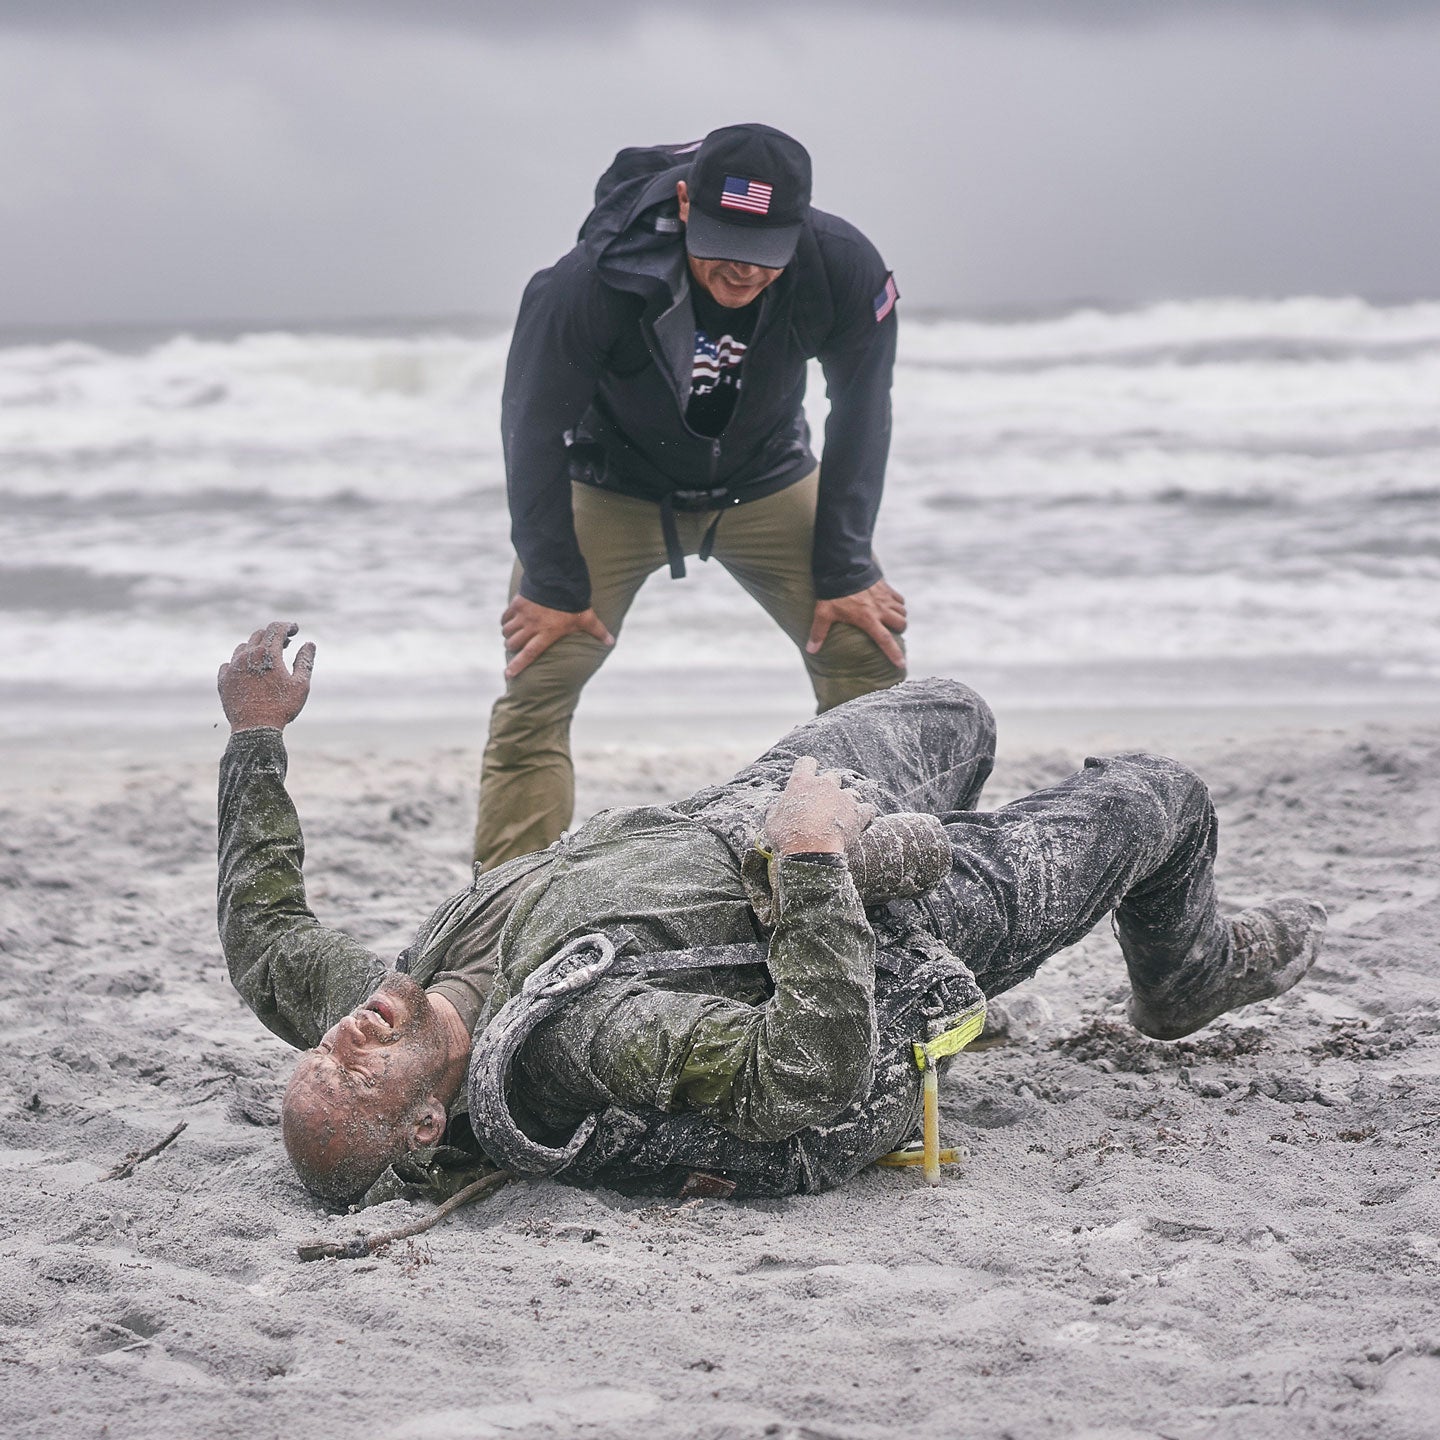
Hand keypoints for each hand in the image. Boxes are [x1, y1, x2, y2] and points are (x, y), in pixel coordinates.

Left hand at [217, 621, 315, 731]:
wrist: (255, 729)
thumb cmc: (281, 707)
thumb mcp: (301, 684)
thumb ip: (305, 661)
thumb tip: (309, 644)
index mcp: (268, 654)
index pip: (276, 629)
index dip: (287, 626)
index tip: (295, 629)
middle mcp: (247, 656)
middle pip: (259, 635)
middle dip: (274, 636)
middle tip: (286, 644)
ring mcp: (232, 667)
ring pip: (243, 647)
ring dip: (256, 647)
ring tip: (267, 657)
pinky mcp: (224, 680)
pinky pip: (229, 663)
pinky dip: (240, 662)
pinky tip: (248, 671)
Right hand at [501, 595, 614, 678]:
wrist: (559, 579)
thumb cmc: (573, 601)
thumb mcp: (587, 618)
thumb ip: (598, 631)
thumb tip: (612, 642)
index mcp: (547, 634)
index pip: (529, 654)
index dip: (518, 665)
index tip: (508, 675)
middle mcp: (532, 626)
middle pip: (514, 643)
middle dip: (512, 647)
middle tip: (515, 647)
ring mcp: (523, 615)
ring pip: (507, 631)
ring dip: (508, 635)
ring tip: (513, 634)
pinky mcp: (517, 603)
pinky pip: (505, 617)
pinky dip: (505, 621)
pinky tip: (509, 621)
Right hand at [762, 755, 876, 855]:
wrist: (811, 851)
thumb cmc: (787, 836)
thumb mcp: (771, 822)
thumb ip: (775, 810)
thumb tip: (775, 808)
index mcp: (801, 782)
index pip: (806, 763)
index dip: (807, 769)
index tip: (807, 779)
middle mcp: (824, 784)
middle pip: (831, 777)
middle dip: (829, 789)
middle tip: (823, 806)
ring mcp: (843, 797)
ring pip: (851, 792)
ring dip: (846, 802)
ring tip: (841, 818)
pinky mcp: (858, 813)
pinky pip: (868, 809)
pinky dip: (864, 815)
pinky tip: (859, 823)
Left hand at [806, 578, 906, 668]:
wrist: (842, 567)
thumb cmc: (833, 592)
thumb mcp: (823, 613)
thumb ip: (818, 632)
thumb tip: (811, 650)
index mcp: (868, 619)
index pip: (885, 640)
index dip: (894, 653)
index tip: (901, 664)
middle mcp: (880, 610)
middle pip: (900, 624)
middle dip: (899, 630)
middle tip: (891, 632)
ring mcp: (885, 598)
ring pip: (902, 612)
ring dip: (899, 617)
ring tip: (890, 620)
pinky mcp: (886, 587)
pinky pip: (899, 599)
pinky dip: (898, 604)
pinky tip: (890, 605)